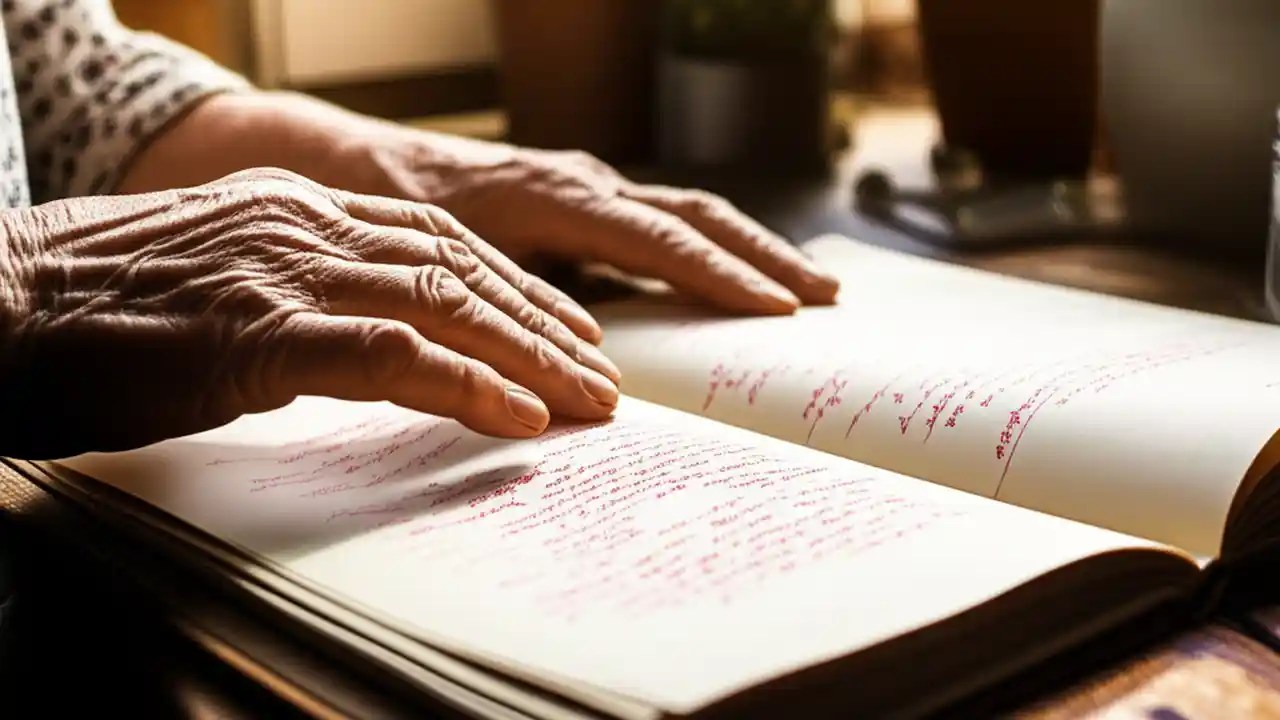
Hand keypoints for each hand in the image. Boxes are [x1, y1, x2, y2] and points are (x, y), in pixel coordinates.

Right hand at [0, 168, 619, 459]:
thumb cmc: (100, 305)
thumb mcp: (223, 274)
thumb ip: (300, 287)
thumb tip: (366, 331)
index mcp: (302, 210)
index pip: (441, 241)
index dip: (517, 287)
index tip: (567, 330)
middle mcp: (308, 227)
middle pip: (465, 271)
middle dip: (545, 326)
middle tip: (601, 376)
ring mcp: (286, 274)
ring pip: (448, 306)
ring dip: (530, 359)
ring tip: (588, 403)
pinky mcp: (258, 335)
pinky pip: (391, 357)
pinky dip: (465, 386)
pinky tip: (517, 419)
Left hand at [354, 134, 840, 314]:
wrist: (363, 165)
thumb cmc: (401, 216)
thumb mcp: (454, 267)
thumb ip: (519, 308)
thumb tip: (591, 369)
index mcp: (561, 197)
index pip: (661, 238)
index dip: (721, 275)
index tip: (780, 309)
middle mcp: (588, 184)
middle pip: (698, 216)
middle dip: (766, 256)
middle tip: (827, 298)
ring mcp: (590, 190)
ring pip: (689, 215)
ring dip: (751, 251)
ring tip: (808, 289)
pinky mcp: (584, 203)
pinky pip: (663, 225)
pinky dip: (710, 252)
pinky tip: (734, 282)